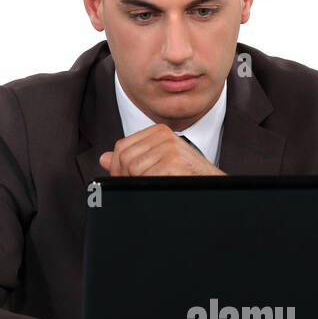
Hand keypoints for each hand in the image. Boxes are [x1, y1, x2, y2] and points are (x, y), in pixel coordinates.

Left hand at [98, 124, 225, 176]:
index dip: (118, 168)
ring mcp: (170, 147)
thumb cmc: (187, 177)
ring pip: (133, 170)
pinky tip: (164, 186)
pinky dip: (151, 187)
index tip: (127, 180)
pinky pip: (146, 178)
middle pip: (124, 158)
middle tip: (141, 186)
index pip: (121, 147)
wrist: (214, 187)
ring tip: (157, 185)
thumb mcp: (158, 164)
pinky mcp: (175, 162)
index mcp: (158, 131)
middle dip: (126, 178)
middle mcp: (164, 135)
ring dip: (140, 184)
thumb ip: (132, 159)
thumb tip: (103, 158)